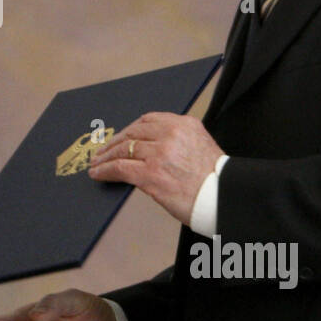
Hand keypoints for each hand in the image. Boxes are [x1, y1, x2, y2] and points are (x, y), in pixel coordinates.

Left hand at [88, 112, 223, 225]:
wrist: (223, 199)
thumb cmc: (214, 180)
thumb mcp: (200, 146)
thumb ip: (178, 140)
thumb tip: (151, 146)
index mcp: (185, 124)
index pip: (148, 120)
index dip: (130, 129)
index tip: (121, 137)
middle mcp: (171, 134)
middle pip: (133, 133)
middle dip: (114, 143)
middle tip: (103, 151)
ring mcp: (160, 153)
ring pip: (123, 150)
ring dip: (106, 157)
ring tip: (97, 163)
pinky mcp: (151, 174)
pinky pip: (120, 168)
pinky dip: (105, 170)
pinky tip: (98, 174)